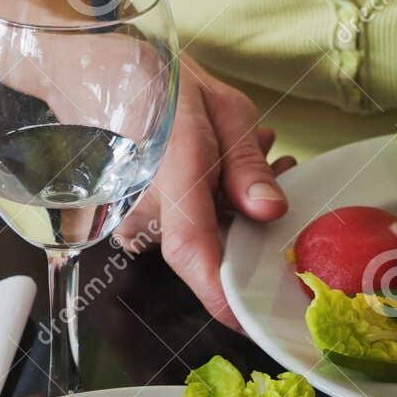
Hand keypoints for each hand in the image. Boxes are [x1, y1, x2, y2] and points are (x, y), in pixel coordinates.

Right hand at [115, 55, 294, 328]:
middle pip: (211, 251)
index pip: (193, 250)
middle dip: (257, 225)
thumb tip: (270, 212)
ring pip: (205, 240)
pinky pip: (190, 230)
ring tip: (261, 157)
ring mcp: (138, 222)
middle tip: (284, 175)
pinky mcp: (141, 225)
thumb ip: (245, 165)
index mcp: (171, 176)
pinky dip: (221, 207)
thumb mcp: (224, 110)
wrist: (112, 78)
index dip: (223, 293)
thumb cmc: (170, 88)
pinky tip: (235, 168)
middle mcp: (146, 210)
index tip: (256, 319)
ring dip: (241, 210)